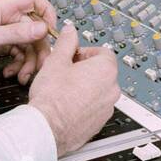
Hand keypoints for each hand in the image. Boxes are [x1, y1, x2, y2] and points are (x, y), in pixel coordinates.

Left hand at [0, 0, 56, 79]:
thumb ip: (16, 33)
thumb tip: (42, 28)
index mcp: (5, 8)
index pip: (35, 0)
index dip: (47, 13)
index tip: (50, 33)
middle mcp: (7, 17)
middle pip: (35, 29)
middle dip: (38, 49)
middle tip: (39, 67)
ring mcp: (4, 31)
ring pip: (28, 44)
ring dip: (28, 61)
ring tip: (22, 76)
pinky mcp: (0, 43)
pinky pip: (18, 53)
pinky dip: (17, 64)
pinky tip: (11, 72)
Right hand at [28, 23, 119, 154]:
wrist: (48, 128)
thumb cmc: (52, 97)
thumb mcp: (56, 60)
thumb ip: (66, 42)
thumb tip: (70, 32)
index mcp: (106, 70)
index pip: (103, 52)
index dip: (85, 52)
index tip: (72, 56)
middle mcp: (112, 89)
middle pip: (102, 71)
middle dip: (85, 69)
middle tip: (65, 72)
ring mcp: (107, 108)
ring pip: (98, 90)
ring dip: (85, 87)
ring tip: (64, 89)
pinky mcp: (99, 123)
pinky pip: (94, 107)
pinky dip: (84, 104)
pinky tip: (66, 104)